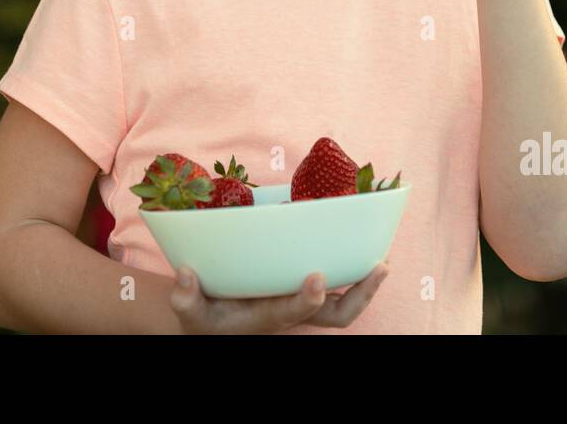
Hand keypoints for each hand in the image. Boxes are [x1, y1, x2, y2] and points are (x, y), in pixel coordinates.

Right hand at [169, 262, 389, 334]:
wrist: (215, 325)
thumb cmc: (205, 317)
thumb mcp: (189, 312)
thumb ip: (184, 297)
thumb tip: (183, 273)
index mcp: (268, 317)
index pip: (295, 312)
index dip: (307, 298)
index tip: (315, 277)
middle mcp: (293, 311)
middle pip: (338, 315)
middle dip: (362, 295)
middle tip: (381, 266)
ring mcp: (302, 302)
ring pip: (343, 302)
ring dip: (365, 282)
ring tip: (383, 256)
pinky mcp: (303, 289)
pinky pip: (336, 284)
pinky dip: (351, 267)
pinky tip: (360, 240)